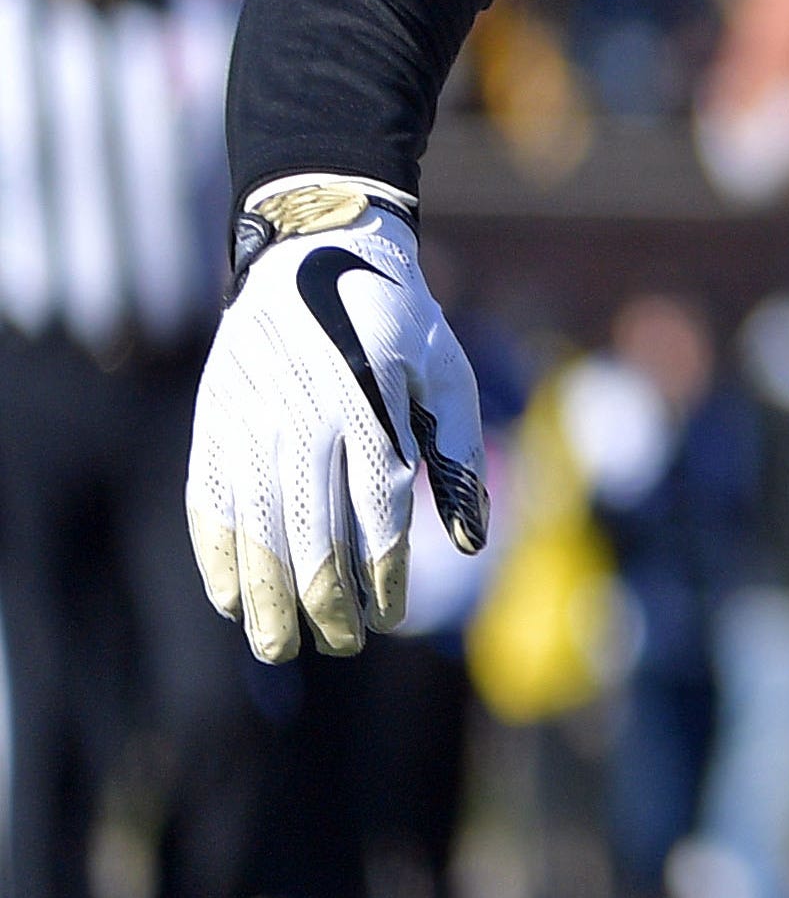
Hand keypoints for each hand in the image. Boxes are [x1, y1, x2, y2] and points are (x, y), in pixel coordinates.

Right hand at [187, 183, 489, 661]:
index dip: (384, 576)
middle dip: (328, 603)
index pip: (378, 515)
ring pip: (254, 530)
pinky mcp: (214, 419)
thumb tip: (472, 544)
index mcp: (371, 407)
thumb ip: (458, 459)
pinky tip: (230, 599)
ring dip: (267, 597)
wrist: (315, 248)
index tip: (392, 616)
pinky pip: (208, 502)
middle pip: (312, 535)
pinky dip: (217, 556)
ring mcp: (251, 420)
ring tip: (282, 648)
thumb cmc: (399, 321)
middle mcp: (305, 418)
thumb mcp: (446, 376)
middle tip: (345, 645)